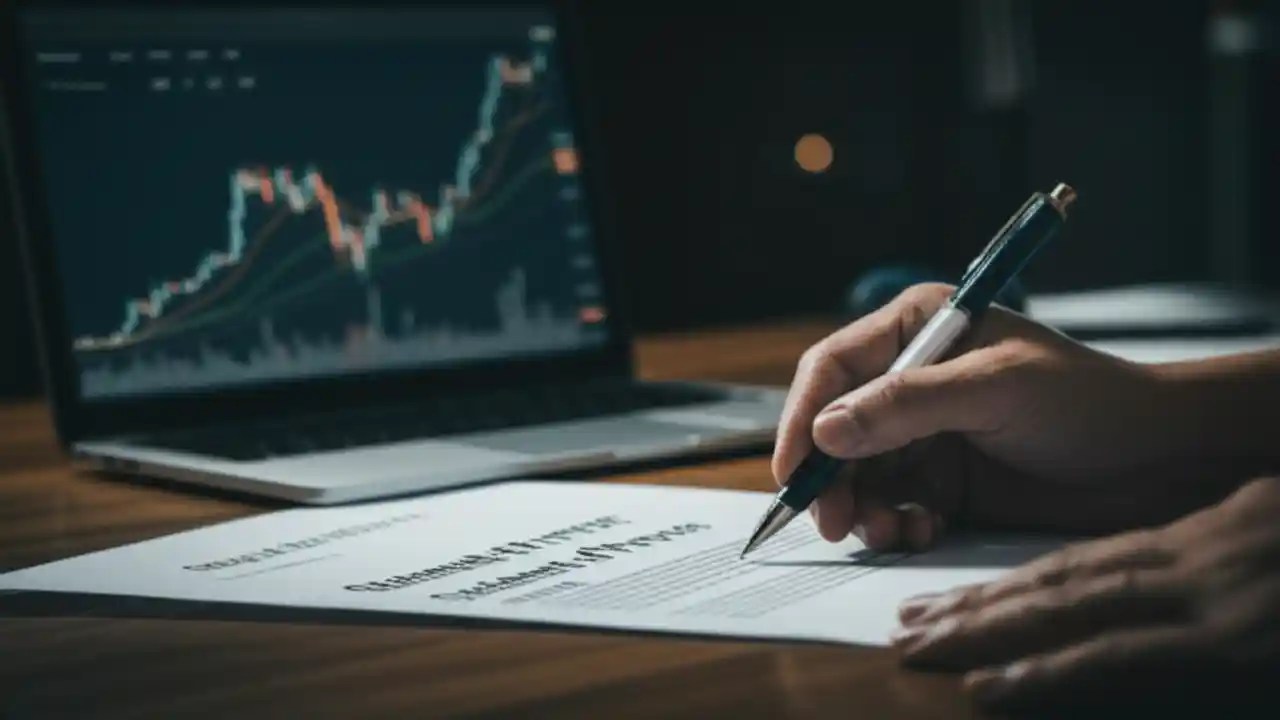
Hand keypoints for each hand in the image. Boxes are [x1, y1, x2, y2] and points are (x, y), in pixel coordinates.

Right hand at [772, 283, 1240, 550]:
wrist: (1156, 459)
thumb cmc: (1087, 402)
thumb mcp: (996, 391)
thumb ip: (907, 406)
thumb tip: (825, 431)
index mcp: (918, 329)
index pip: (832, 368)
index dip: (802, 418)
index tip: (794, 470)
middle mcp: (909, 378)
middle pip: (833, 428)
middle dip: (829, 476)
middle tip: (835, 523)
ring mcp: (924, 432)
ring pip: (856, 474)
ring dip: (861, 508)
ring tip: (888, 533)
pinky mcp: (941, 481)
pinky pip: (890, 505)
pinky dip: (893, 525)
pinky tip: (921, 533)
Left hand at [889, 475, 1279, 713]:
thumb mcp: (1273, 549)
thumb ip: (1216, 572)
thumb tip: (1164, 593)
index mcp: (1206, 538)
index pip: (1087, 562)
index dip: (1014, 584)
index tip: (954, 599)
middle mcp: (1195, 560)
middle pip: (1060, 582)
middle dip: (979, 607)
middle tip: (907, 627)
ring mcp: (1210, 602)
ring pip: (1071, 611)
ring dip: (987, 631)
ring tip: (919, 647)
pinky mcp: (1229, 644)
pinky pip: (1118, 659)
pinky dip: (1048, 672)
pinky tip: (990, 687)